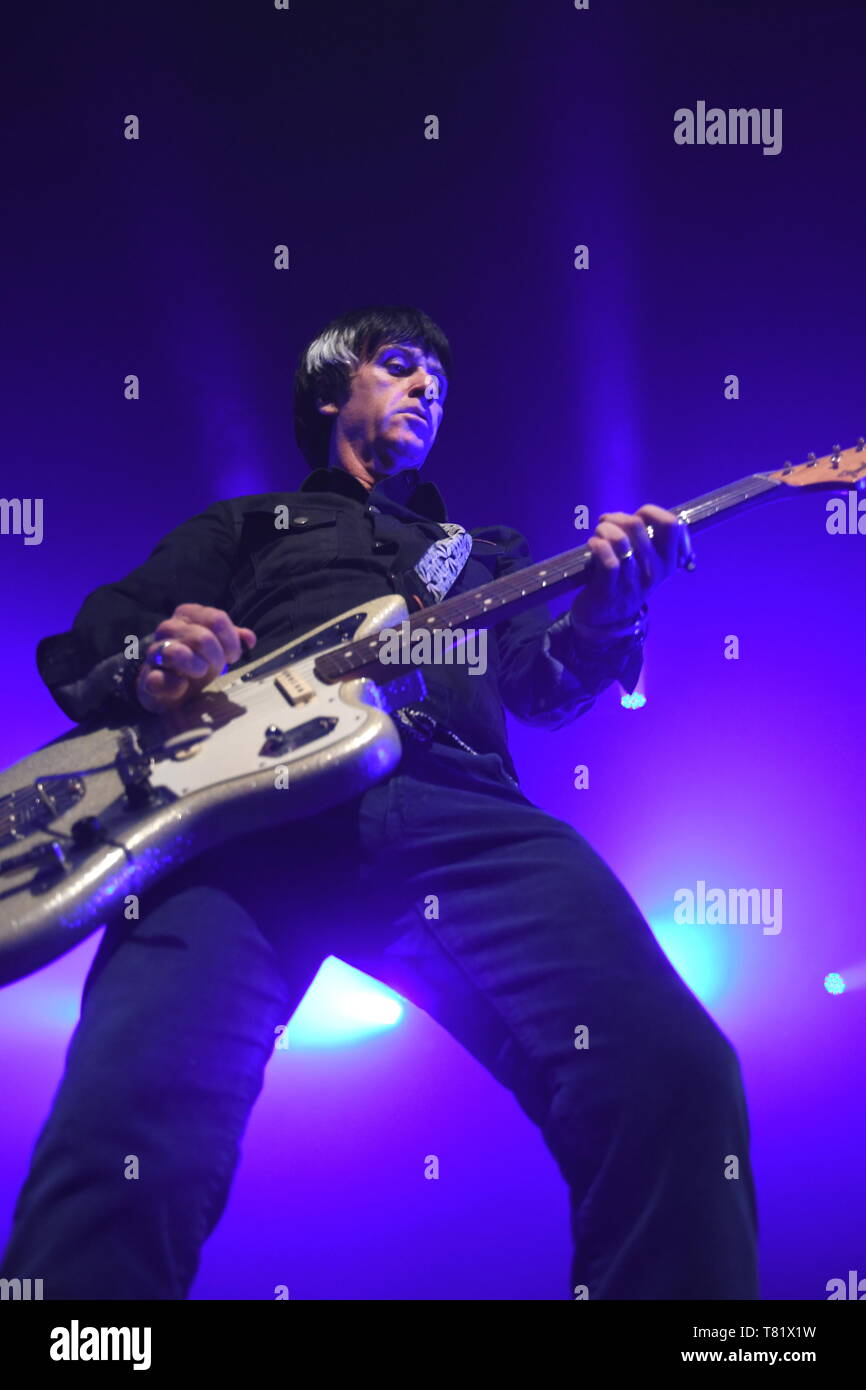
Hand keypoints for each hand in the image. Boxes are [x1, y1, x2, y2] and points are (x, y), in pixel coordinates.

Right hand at [135, 603, 256, 713]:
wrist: (167, 683)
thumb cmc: (196, 658)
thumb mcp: (217, 645)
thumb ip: (233, 638)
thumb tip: (249, 639)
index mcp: (187, 615)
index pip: (216, 618)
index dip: (230, 639)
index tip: (233, 655)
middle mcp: (168, 628)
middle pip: (203, 637)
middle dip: (217, 657)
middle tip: (218, 666)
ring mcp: (155, 652)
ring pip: (177, 653)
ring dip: (197, 667)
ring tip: (200, 673)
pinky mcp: (148, 677)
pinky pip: (159, 679)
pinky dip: (175, 686)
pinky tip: (182, 687)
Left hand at [570, 505, 692, 627]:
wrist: (607, 619)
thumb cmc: (625, 581)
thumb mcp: (645, 562)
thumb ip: (644, 537)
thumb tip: (625, 515)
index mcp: (669, 561)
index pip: (673, 525)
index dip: (651, 512)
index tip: (636, 517)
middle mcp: (655, 571)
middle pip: (638, 525)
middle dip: (617, 518)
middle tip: (606, 524)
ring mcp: (633, 582)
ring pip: (620, 540)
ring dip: (603, 529)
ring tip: (598, 534)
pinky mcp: (610, 590)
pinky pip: (607, 559)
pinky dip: (596, 545)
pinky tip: (592, 545)